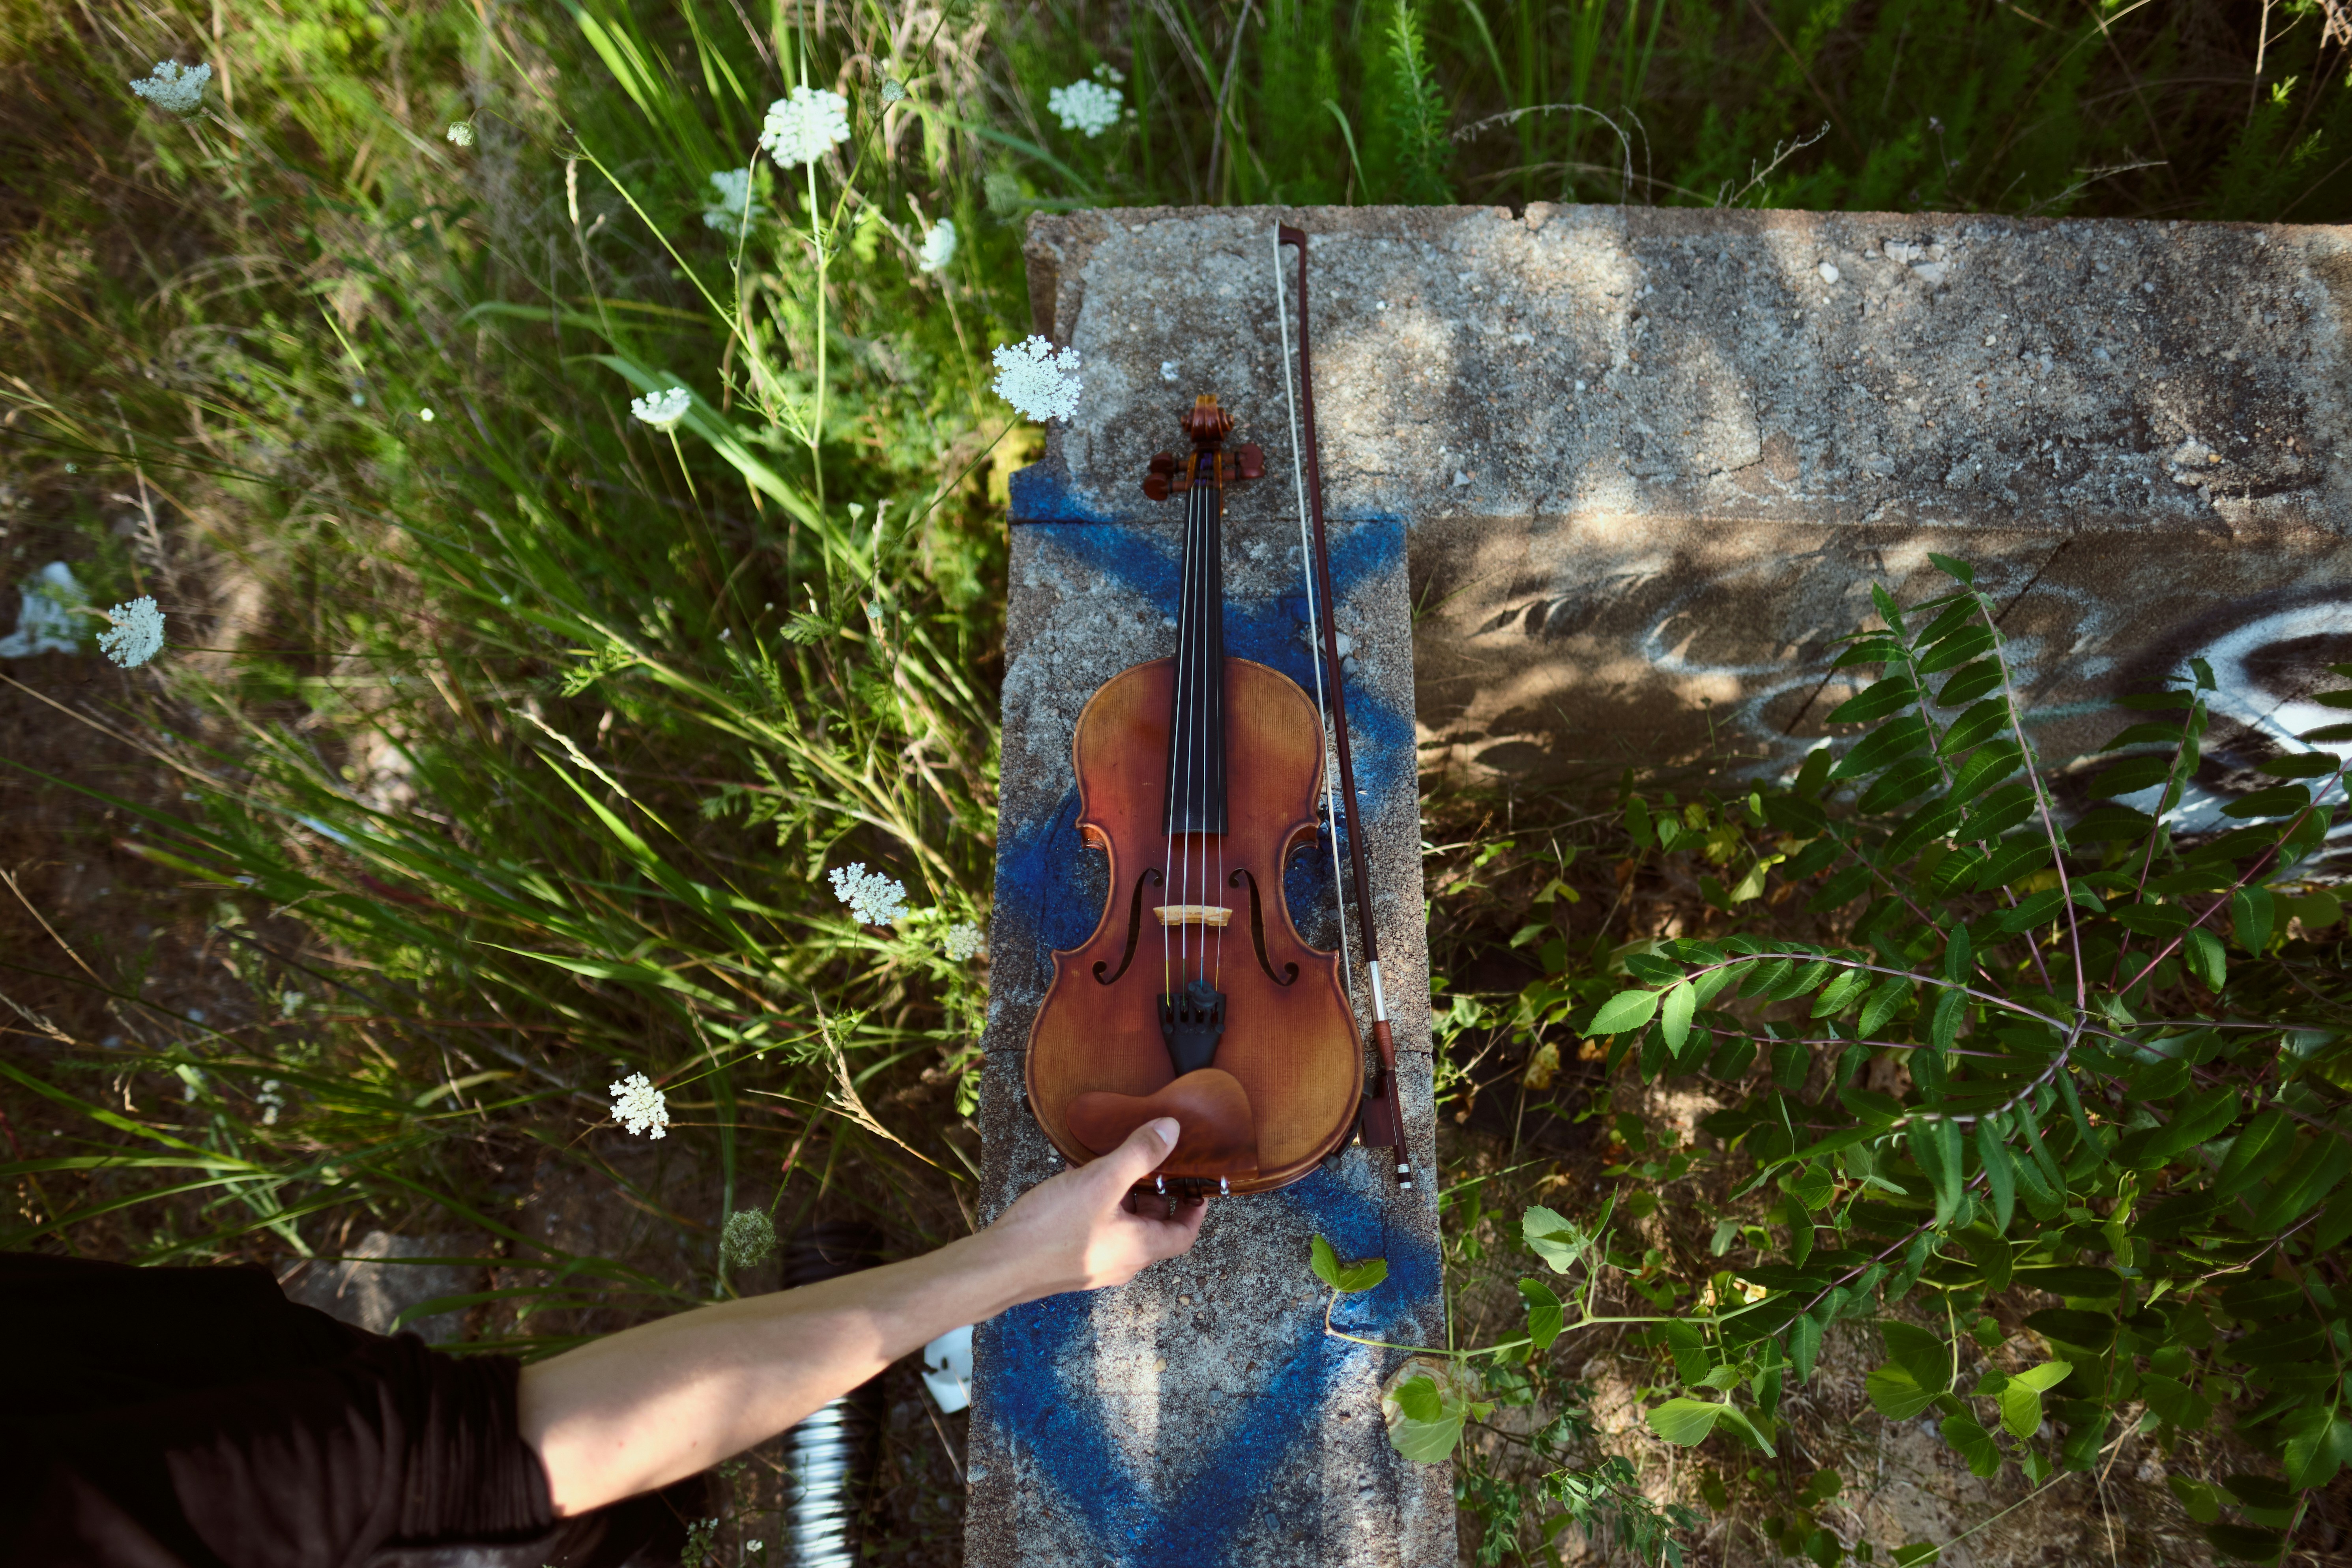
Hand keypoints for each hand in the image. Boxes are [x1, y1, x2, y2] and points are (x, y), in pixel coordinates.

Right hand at [981, 1118, 1207, 1300]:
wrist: (998, 1267)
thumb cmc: (1051, 1230)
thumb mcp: (1101, 1181)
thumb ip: (1139, 1154)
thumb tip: (1171, 1129)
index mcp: (1140, 1249)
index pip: (1184, 1235)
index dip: (1195, 1210)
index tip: (1197, 1186)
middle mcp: (1122, 1263)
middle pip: (1154, 1231)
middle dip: (1158, 1198)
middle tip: (1155, 1166)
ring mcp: (1094, 1266)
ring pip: (1125, 1231)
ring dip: (1127, 1201)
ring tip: (1116, 1168)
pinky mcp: (1070, 1262)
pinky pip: (1098, 1233)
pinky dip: (1101, 1209)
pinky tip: (1081, 1184)